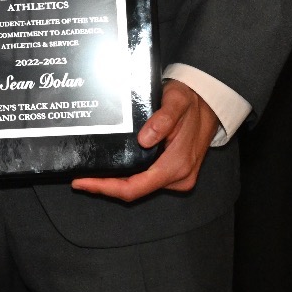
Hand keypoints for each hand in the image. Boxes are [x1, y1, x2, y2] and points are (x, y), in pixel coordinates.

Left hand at [70, 79, 217, 201]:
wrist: (211, 103)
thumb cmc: (192, 100)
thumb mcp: (177, 101)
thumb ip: (162, 119)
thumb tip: (143, 139)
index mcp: (177, 165)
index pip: (135, 187)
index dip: (106, 188)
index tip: (83, 182)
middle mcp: (179, 177)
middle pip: (135, 190)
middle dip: (106, 187)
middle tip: (80, 178)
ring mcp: (178, 177)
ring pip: (140, 187)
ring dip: (116, 182)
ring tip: (91, 172)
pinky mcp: (176, 173)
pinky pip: (147, 180)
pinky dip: (129, 176)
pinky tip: (113, 168)